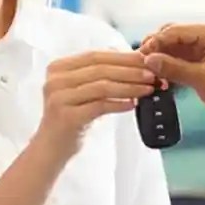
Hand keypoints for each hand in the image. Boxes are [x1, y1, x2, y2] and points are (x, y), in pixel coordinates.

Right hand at [33, 49, 156, 155]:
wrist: (51, 149)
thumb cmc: (72, 117)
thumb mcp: (82, 91)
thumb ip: (100, 74)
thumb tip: (134, 59)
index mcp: (58, 67)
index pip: (95, 55)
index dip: (123, 57)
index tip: (146, 60)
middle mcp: (55, 80)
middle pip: (100, 69)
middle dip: (130, 70)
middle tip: (153, 74)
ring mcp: (59, 98)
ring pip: (102, 86)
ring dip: (129, 86)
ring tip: (149, 88)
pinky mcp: (66, 117)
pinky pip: (100, 106)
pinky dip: (119, 103)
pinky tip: (134, 104)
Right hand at [138, 23, 204, 126]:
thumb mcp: (203, 79)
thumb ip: (174, 68)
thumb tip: (150, 60)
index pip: (177, 30)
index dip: (157, 41)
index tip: (142, 54)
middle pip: (175, 37)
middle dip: (157, 48)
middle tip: (141, 62)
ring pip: (176, 50)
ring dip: (163, 59)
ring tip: (148, 72)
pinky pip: (182, 62)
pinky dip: (171, 68)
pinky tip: (160, 78)